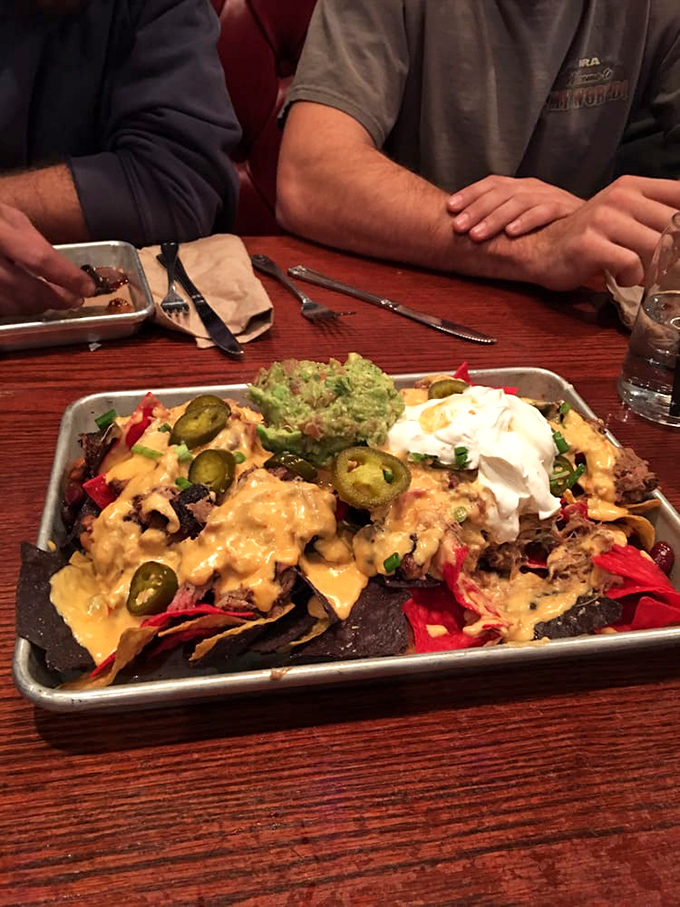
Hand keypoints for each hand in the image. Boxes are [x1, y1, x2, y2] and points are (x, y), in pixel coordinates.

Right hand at [0, 203, 94, 316]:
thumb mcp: (8, 216)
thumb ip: (33, 242)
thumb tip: (62, 272)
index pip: (38, 258)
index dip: (67, 277)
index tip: (88, 288)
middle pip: (23, 288)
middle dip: (54, 298)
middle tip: (74, 300)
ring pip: (8, 304)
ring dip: (35, 307)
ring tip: (53, 301)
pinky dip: (14, 308)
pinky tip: (25, 302)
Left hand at [447, 176, 582, 240]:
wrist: (594, 225)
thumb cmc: (549, 227)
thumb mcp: (520, 217)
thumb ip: (497, 216)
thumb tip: (462, 223)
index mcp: (519, 186)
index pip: (491, 183)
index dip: (469, 194)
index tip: (448, 208)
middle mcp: (533, 187)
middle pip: (500, 193)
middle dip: (476, 210)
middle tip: (457, 227)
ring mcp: (550, 196)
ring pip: (518, 202)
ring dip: (495, 219)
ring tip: (476, 235)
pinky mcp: (566, 209)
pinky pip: (544, 212)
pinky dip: (527, 222)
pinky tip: (511, 233)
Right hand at [528, 176, 679, 290]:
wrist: (540, 248)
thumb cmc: (587, 237)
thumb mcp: (622, 215)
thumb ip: (654, 215)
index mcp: (632, 186)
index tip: (677, 243)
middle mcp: (620, 197)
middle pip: (673, 225)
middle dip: (675, 252)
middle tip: (665, 267)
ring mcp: (604, 219)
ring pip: (656, 246)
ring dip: (655, 268)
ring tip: (642, 274)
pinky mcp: (590, 244)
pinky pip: (631, 264)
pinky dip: (632, 278)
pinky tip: (621, 278)